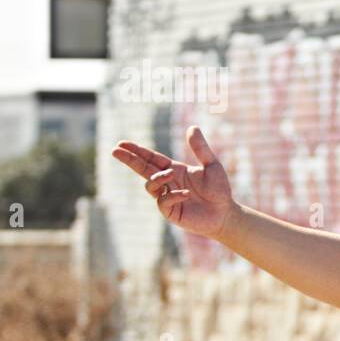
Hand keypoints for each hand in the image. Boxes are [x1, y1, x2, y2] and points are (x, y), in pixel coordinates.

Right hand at [111, 125, 236, 239]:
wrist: (225, 213)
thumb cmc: (219, 189)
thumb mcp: (211, 165)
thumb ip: (200, 148)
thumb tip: (192, 127)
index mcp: (174, 169)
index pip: (151, 158)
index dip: (137, 151)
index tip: (122, 143)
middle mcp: (167, 182)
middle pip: (143, 169)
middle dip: (129, 160)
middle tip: (114, 150)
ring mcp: (167, 197)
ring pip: (150, 185)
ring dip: (157, 178)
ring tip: (170, 174)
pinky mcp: (171, 212)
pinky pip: (163, 202)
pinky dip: (172, 196)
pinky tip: (186, 194)